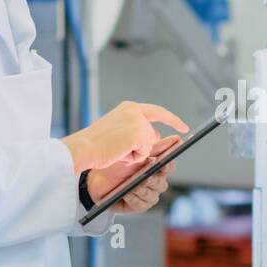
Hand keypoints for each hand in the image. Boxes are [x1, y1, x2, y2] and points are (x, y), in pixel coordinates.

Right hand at [63, 101, 187, 173]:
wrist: (83, 148)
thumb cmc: (95, 143)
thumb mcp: (118, 131)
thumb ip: (137, 131)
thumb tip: (156, 137)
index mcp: (129, 108)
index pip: (157, 111)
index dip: (172, 120)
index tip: (183, 127)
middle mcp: (135, 111)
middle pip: (152, 135)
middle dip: (144, 147)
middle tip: (125, 149)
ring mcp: (138, 122)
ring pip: (148, 146)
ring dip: (135, 153)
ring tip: (116, 150)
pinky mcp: (139, 134)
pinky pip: (144, 154)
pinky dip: (133, 158)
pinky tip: (119, 153)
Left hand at [86, 136, 179, 213]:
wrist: (98, 177)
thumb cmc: (118, 164)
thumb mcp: (135, 153)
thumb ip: (156, 147)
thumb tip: (176, 139)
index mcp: (157, 168)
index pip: (169, 167)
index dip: (168, 166)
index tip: (163, 164)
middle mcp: (156, 183)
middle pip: (161, 184)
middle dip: (152, 181)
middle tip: (145, 178)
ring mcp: (148, 195)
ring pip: (152, 195)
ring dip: (141, 190)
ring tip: (132, 186)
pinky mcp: (139, 206)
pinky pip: (141, 205)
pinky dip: (134, 199)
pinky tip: (127, 193)